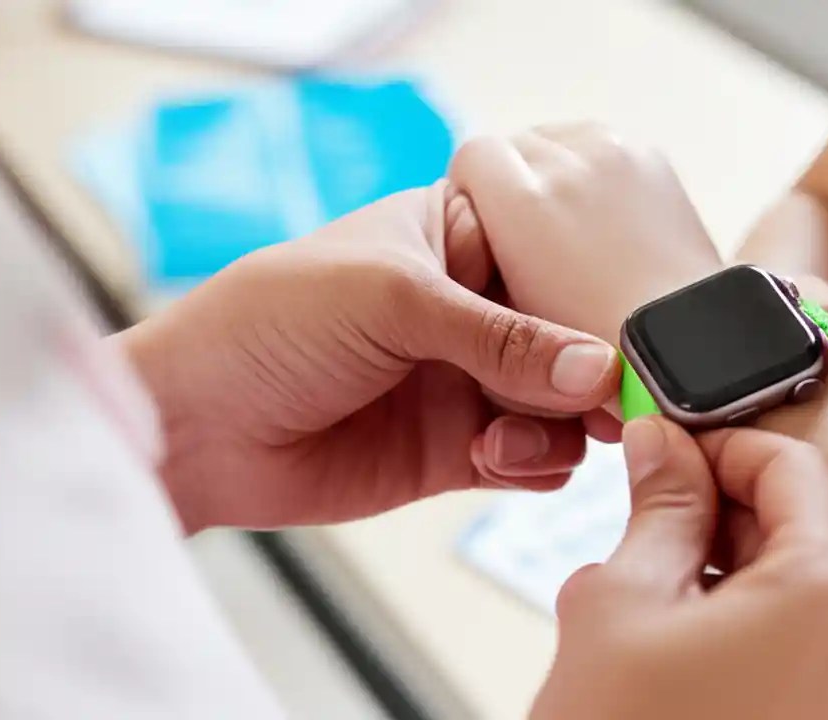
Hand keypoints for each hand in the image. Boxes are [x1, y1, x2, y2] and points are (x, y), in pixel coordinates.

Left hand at [118, 186, 620, 531]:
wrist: (195, 426)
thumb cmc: (271, 323)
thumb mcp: (394, 300)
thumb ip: (502, 337)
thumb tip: (599, 368)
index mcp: (460, 238)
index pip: (557, 254)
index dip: (597, 288)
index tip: (632, 328)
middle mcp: (474, 309)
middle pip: (573, 337)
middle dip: (594, 371)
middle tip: (608, 403)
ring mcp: (468, 381)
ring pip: (562, 406)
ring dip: (556, 426)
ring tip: (501, 438)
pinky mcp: (456, 450)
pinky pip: (530, 459)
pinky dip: (531, 465)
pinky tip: (488, 460)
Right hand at [449, 124, 723, 344]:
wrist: (684, 343)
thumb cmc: (596, 347)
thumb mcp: (516, 315)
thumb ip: (485, 260)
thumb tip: (478, 241)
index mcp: (526, 200)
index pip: (473, 157)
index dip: (471, 192)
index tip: (483, 226)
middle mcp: (569, 160)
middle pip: (517, 143)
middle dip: (512, 181)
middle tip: (523, 234)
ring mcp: (616, 151)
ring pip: (559, 138)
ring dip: (552, 170)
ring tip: (562, 224)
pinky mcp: (652, 158)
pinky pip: (602, 145)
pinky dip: (592, 170)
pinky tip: (600, 218)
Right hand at [531, 417, 827, 719]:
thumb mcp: (623, 599)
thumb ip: (660, 505)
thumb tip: (663, 442)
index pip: (795, 467)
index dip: (724, 444)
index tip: (672, 451)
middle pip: (809, 530)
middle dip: (725, 515)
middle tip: (650, 522)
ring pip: (808, 594)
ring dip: (735, 575)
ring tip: (657, 602)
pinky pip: (815, 655)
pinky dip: (757, 633)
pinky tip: (685, 655)